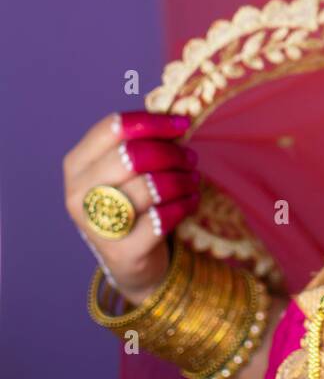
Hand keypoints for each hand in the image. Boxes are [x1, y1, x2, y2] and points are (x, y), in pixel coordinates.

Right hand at [63, 110, 199, 304]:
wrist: (131, 262)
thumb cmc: (131, 204)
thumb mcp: (127, 172)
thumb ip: (142, 143)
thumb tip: (176, 116)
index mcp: (77, 164)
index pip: (113, 128)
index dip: (152, 122)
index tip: (182, 124)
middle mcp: (78, 193)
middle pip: (132, 156)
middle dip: (170, 154)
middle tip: (190, 159)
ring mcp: (96, 224)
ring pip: (150, 187)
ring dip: (182, 180)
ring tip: (192, 181)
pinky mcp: (122, 251)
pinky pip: (163, 218)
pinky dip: (184, 205)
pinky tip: (191, 201)